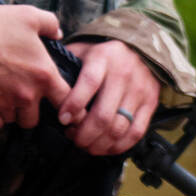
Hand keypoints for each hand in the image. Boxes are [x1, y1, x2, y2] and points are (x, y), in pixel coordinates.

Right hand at [0, 5, 72, 131]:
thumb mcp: (27, 15)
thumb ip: (49, 23)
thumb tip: (58, 33)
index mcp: (43, 75)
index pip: (68, 100)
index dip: (70, 106)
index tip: (67, 109)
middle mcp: (27, 95)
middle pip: (36, 118)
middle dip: (30, 109)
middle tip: (21, 94)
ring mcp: (5, 105)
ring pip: (14, 120)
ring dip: (11, 112)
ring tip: (3, 96)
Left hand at [57, 40, 158, 155]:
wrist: (140, 49)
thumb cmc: (103, 56)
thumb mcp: (83, 51)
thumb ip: (65, 65)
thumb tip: (44, 86)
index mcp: (103, 57)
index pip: (89, 83)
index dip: (74, 104)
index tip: (62, 119)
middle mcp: (123, 74)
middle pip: (103, 114)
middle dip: (84, 134)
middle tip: (73, 137)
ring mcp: (139, 90)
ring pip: (118, 128)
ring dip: (98, 143)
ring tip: (86, 143)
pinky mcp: (150, 103)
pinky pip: (135, 132)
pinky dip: (118, 146)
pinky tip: (104, 147)